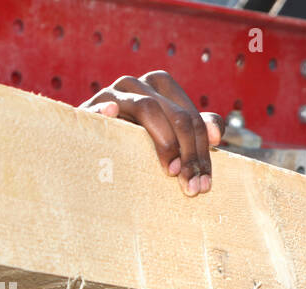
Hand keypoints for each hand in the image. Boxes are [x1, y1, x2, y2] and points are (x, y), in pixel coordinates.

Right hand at [80, 71, 222, 196]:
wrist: (87, 146)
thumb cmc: (134, 143)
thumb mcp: (168, 136)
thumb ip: (194, 132)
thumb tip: (218, 134)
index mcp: (160, 86)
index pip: (192, 117)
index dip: (203, 151)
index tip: (204, 183)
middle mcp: (138, 84)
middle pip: (177, 116)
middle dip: (189, 154)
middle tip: (191, 187)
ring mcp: (112, 93)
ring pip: (149, 109)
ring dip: (166, 144)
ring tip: (170, 173)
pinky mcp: (89, 108)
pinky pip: (101, 108)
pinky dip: (108, 111)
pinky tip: (113, 115)